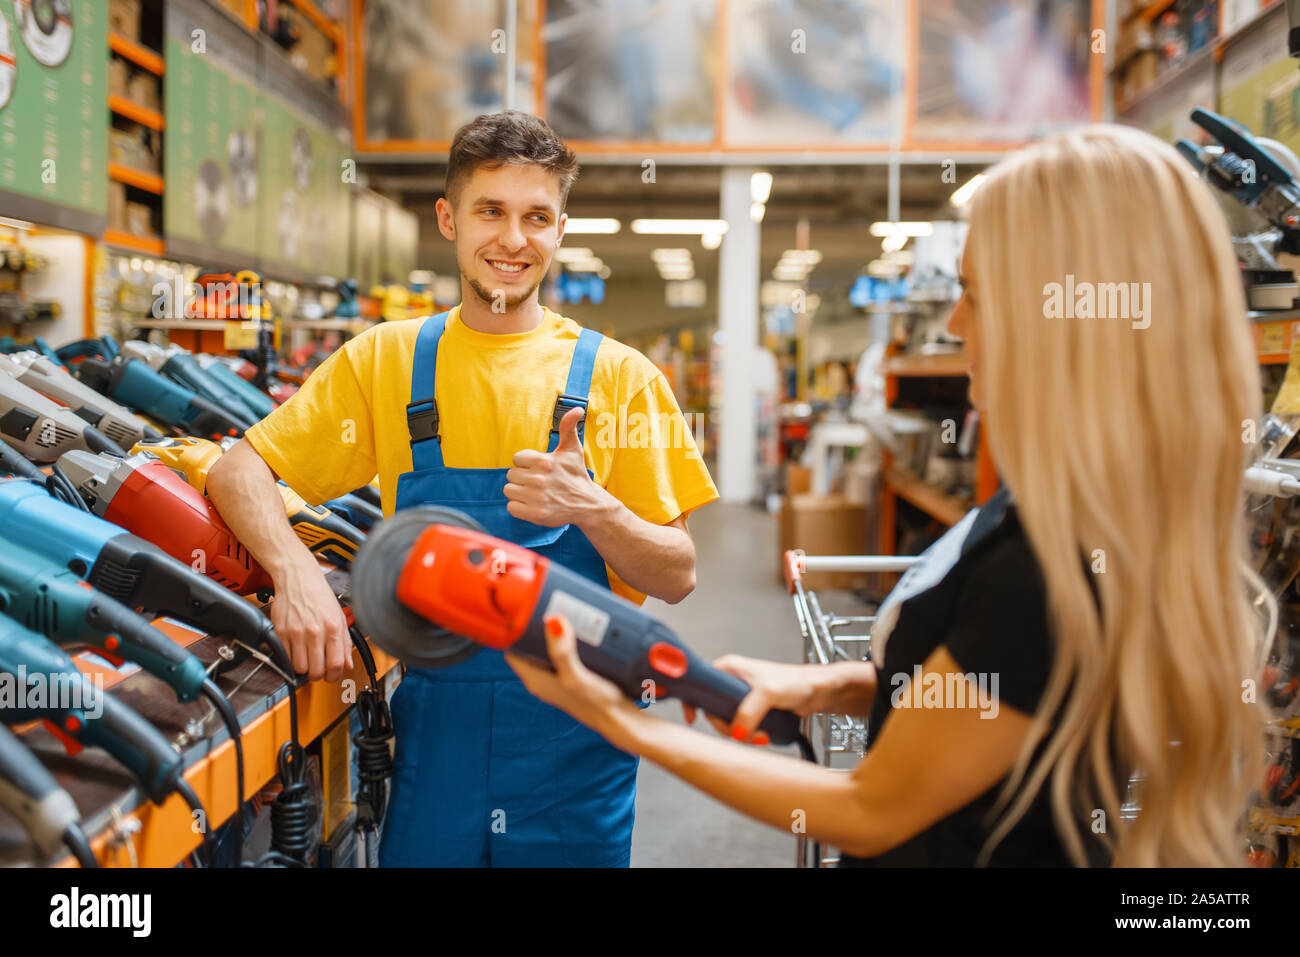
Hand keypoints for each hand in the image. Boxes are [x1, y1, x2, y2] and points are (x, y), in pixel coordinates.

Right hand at [268, 557, 352, 681]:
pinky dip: (290, 659)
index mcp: (332, 628)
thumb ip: (345, 642)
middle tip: (318, 669)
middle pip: (316, 671)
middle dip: (318, 675)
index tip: (332, 676)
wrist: (298, 578)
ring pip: (299, 667)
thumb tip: (348, 663)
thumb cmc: (319, 595)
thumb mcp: (339, 616)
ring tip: (307, 659)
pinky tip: (296, 651)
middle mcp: (314, 632)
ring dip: (303, 668)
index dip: (334, 676)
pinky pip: (285, 657)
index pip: (335, 665)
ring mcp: (296, 633)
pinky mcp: (281, 632)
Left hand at [504, 406, 601, 526]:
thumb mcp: (573, 449)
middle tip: (538, 482)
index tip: (539, 469)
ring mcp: (536, 498)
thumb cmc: (576, 474)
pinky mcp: (535, 514)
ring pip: (509, 490)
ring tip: (535, 493)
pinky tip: (532, 504)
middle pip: (511, 475)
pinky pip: (511, 507)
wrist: (587, 504)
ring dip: (519, 492)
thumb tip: (577, 409)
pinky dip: (519, 507)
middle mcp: (538, 479)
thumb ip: (569, 427)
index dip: (526, 464)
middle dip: (522, 478)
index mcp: (543, 461)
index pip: (516, 459)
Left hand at [506, 614, 638, 737]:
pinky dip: (571, 638)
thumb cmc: (598, 705)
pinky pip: (566, 650)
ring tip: (567, 608)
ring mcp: (559, 676)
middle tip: (551, 602)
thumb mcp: (576, 677)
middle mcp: (544, 678)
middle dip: (539, 624)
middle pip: (531, 644)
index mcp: (536, 679)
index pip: (512, 648)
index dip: (515, 628)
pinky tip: (583, 627)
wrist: (622, 721)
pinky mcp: (575, 674)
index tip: (526, 608)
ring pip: (550, 646)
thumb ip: (563, 653)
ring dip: (556, 629)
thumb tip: (553, 621)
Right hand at [682, 655, 819, 743]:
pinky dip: (750, 736)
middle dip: (729, 727)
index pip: (701, 685)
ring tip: (761, 736)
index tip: (692, 719)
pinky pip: (742, 727)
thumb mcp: (768, 693)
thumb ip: (749, 712)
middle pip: (715, 711)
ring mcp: (743, 698)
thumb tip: (735, 731)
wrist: (817, 691)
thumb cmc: (795, 680)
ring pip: (729, 722)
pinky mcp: (754, 711)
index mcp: (730, 669)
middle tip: (742, 733)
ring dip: (742, 734)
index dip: (694, 702)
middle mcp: (733, 682)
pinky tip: (762, 736)